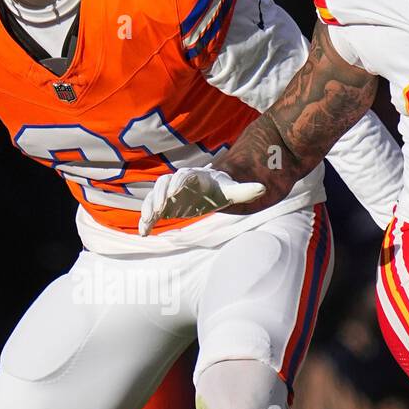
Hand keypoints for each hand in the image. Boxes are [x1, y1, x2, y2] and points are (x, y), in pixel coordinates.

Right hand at [138, 167, 265, 236]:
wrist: (211, 192)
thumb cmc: (222, 190)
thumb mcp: (233, 191)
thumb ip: (246, 190)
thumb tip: (263, 189)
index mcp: (194, 176)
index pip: (183, 176)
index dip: (177, 182)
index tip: (173, 193)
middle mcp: (178, 182)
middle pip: (163, 184)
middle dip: (158, 195)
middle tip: (156, 209)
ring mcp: (169, 193)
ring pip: (154, 196)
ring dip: (148, 207)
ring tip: (147, 221)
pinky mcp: (164, 205)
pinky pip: (151, 211)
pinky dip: (146, 220)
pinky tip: (145, 233)